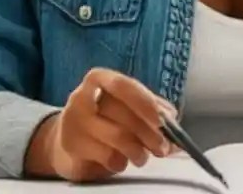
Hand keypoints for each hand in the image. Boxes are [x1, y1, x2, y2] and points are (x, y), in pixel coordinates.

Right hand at [27, 67, 176, 181]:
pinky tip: (121, 161)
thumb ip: (151, 109)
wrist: (71, 142)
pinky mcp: (71, 145)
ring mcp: (73, 121)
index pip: (122, 85)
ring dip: (138, 151)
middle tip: (162, 147)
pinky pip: (107, 155)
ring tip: (143, 157)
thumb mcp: (128, 108)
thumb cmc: (106, 119)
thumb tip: (172, 119)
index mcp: (99, 79)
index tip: (162, 120)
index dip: (144, 102)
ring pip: (116, 136)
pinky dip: (121, 162)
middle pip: (121, 113)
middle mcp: (81, 96)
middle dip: (148, 132)